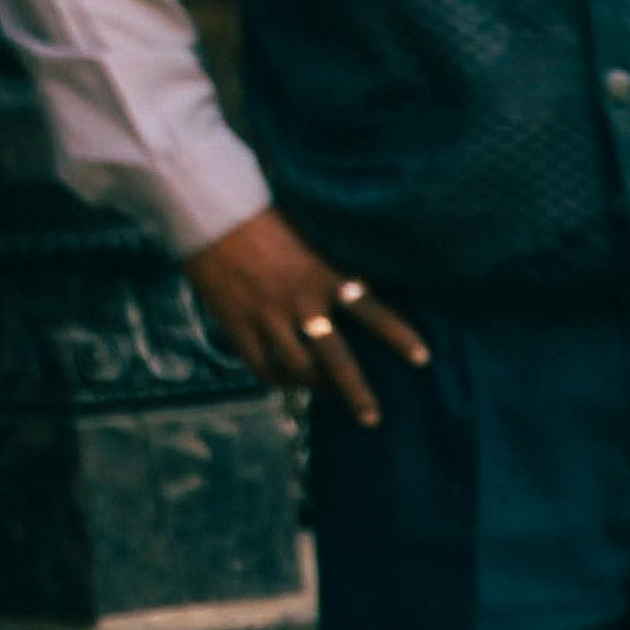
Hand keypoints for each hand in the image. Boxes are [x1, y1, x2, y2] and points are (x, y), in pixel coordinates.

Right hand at [184, 210, 427, 421]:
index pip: (370, 310)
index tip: (423, 360)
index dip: (398, 336)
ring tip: (327, 394)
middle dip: (356, 392)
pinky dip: (277, 380)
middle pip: (336, 359)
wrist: (207, 210)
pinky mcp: (236, 326)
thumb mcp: (305, 241)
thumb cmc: (260, 219)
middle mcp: (298, 302)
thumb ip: (327, 272)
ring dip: (315, 387)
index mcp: (320, 275)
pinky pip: (262, 368)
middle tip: (373, 419)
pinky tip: (286, 382)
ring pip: (298, 370)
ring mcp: (266, 317)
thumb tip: (354, 293)